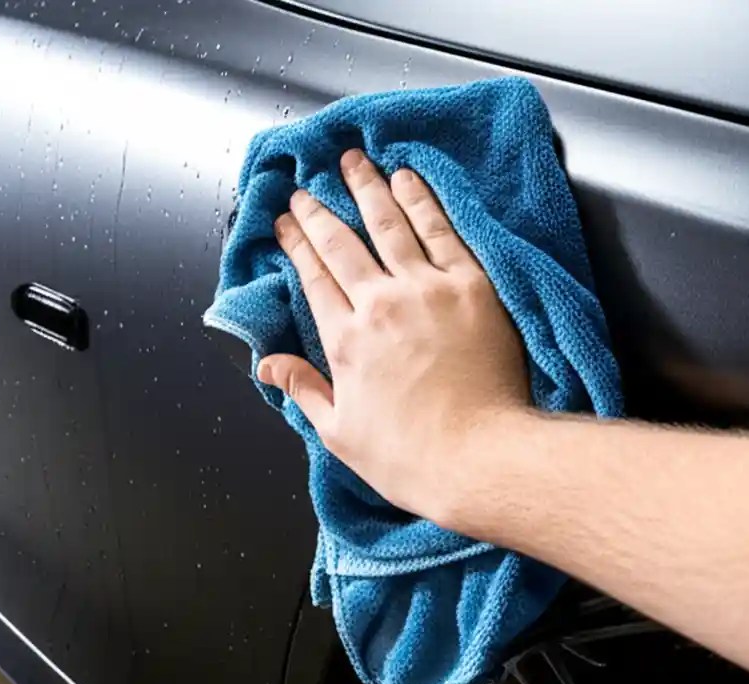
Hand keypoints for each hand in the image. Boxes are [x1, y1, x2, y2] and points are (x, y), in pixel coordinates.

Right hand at [258, 149, 530, 526]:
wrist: (480, 457)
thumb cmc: (412, 456)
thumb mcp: (339, 432)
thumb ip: (303, 389)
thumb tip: (268, 365)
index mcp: (345, 340)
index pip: (313, 276)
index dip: (295, 243)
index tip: (285, 221)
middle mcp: (380, 304)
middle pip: (342, 243)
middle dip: (320, 210)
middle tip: (308, 187)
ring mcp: (428, 290)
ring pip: (390, 224)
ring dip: (368, 189)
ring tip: (354, 162)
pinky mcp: (472, 287)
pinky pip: (442, 231)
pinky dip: (422, 201)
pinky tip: (409, 179)